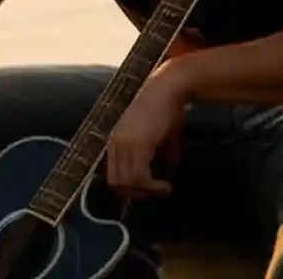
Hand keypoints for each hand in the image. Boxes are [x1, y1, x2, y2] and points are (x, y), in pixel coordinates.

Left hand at [106, 60, 191, 197]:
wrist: (169, 88)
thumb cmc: (168, 108)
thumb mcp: (162, 135)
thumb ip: (162, 153)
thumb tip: (169, 169)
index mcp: (117, 140)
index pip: (113, 175)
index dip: (130, 187)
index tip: (148, 189)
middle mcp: (116, 143)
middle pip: (116, 183)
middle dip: (136, 193)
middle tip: (155, 193)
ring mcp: (124, 143)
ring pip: (126, 183)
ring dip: (145, 192)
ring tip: (163, 189)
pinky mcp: (137, 144)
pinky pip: (139, 177)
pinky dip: (152, 187)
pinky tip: (166, 186)